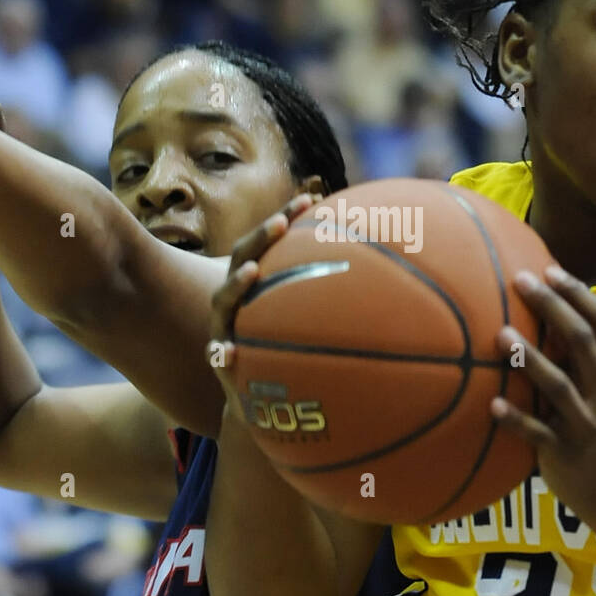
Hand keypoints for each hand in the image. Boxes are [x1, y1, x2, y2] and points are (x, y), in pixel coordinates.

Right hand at [206, 192, 319, 417]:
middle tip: (280, 223)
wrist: (256, 397)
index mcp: (255, 281)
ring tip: (251, 272)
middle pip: (241, 258)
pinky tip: (230, 351)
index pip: (267, 241)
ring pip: (222, 301)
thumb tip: (378, 261)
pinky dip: (222, 351)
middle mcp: (236, 299)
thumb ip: (326, 291)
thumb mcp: (302, 317)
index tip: (310, 198)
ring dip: (236, 285)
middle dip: (259, 238)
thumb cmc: (284, 346)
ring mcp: (223, 327)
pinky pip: (218, 354)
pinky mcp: (221, 361)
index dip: (285, 217)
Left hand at [492, 265, 595, 517]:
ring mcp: (585, 423)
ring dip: (529, 360)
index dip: (578, 293)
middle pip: (580, 341)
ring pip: (559, 386)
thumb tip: (541, 304)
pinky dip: (515, 419)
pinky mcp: (564, 452)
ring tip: (500, 336)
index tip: (550, 269)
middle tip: (521, 281)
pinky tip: (492, 405)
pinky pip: (537, 434)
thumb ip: (577, 354)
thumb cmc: (594, 423)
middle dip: (552, 308)